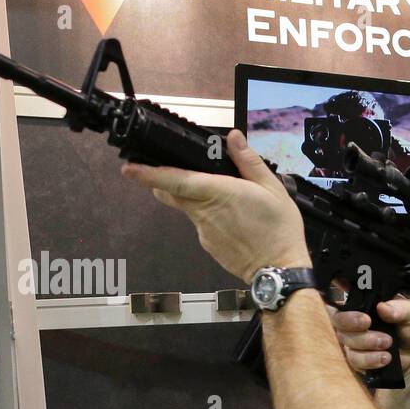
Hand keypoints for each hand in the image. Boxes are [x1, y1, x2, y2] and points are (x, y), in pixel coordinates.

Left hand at [121, 130, 309, 282]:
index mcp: (218, 192)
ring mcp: (204, 232)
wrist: (280, 270)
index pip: (174, 180)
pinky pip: (202, 225)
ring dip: (198, 200)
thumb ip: (249, 161)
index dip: (149, 174)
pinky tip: (234, 223)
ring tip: (230, 203)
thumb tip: (233, 138)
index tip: (129, 168)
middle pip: (173, 192)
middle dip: (163, 181)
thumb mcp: (273, 188)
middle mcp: (204, 212)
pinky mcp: (209, 246)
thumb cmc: (279, 230)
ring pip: (189, 208)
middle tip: (164, 170)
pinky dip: (211, 219)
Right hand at [333, 296, 409, 376]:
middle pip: (337, 316)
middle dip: (350, 320)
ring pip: (345, 339)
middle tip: (367, 322)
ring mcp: (353, 338)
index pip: (346, 290)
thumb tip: (384, 307)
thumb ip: (402, 308)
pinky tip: (384, 357)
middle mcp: (355, 318)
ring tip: (387, 342)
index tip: (343, 288)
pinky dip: (370, 358)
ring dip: (366, 342)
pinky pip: (353, 358)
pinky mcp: (355, 357)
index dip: (338, 286)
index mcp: (368, 302)